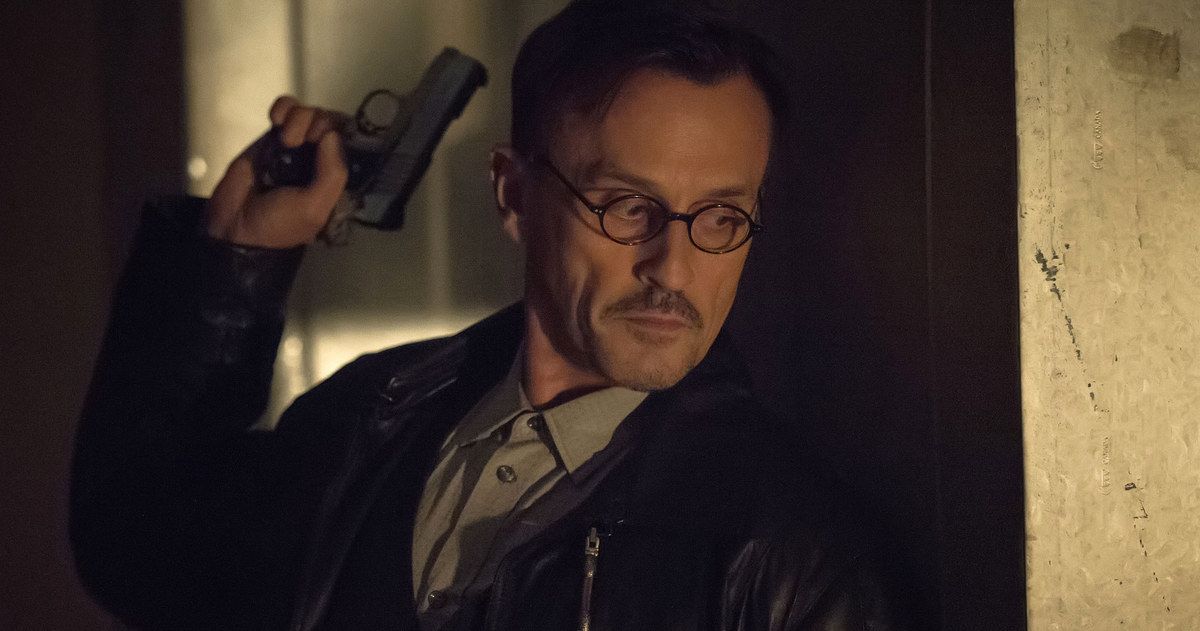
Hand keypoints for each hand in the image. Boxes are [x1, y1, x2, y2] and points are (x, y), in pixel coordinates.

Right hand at [206, 96, 349, 247]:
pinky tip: (276, 120)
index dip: (344, 132)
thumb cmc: (279, 224)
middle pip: (330, 121)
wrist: (235, 226)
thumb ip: (332, 173)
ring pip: (308, 113)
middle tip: (307, 141)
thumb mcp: (315, 207)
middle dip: (321, 124)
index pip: (350, 144)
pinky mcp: (271, 137)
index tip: (329, 139)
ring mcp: (294, 146)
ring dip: (300, 118)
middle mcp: (318, 159)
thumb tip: (332, 134)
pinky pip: (285, 110)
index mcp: (334, 177)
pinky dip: (284, 108)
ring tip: (287, 141)